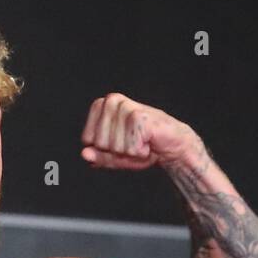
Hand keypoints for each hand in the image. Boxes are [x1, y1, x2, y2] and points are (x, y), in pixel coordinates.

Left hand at [80, 93, 200, 169]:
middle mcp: (112, 101)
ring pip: (115, 147)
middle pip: (100, 143)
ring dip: (131, 152)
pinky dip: (141, 152)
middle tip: (134, 143)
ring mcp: (125, 106)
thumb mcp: (115, 156)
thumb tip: (84, 154)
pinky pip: (130, 149)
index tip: (121, 143)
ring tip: (142, 142)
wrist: (172, 144)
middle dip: (117, 151)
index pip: (87, 139)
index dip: (104, 149)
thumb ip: (99, 157)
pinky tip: (149, 142)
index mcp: (101, 105)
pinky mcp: (139, 116)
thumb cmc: (142, 147)